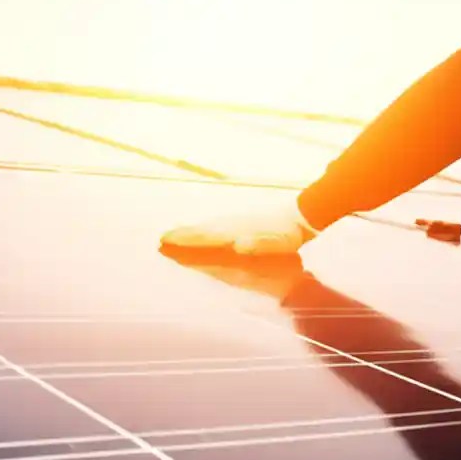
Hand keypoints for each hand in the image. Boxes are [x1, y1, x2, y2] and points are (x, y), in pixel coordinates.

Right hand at [160, 202, 318, 255]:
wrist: (299, 215)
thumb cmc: (287, 235)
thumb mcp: (276, 242)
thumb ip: (258, 243)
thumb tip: (240, 244)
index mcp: (235, 232)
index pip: (205, 237)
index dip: (185, 240)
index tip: (166, 240)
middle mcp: (231, 226)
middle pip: (201, 230)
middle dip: (182, 235)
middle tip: (161, 238)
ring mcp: (235, 222)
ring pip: (206, 227)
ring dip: (190, 231)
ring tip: (175, 234)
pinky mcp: (241, 222)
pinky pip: (215, 227)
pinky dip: (203, 229)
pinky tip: (202, 231)